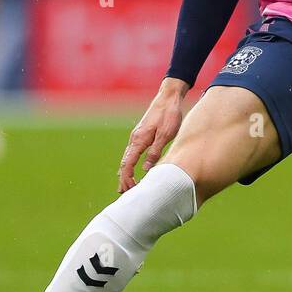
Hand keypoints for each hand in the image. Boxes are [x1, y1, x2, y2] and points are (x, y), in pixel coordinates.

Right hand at [117, 77, 190, 191]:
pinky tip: (133, 169)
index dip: (127, 178)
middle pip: (124, 163)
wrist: (168, 98)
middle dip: (123, 179)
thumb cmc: (169, 115)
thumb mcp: (165, 135)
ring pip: (127, 158)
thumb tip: (146, 170)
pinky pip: (131, 153)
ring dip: (126, 172)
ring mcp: (137, 136)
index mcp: (139, 140)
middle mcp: (134, 139)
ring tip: (126, 186)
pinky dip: (130, 164)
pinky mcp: (141, 134)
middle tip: (123, 193)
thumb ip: (155, 152)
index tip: (128, 190)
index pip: (127, 164)